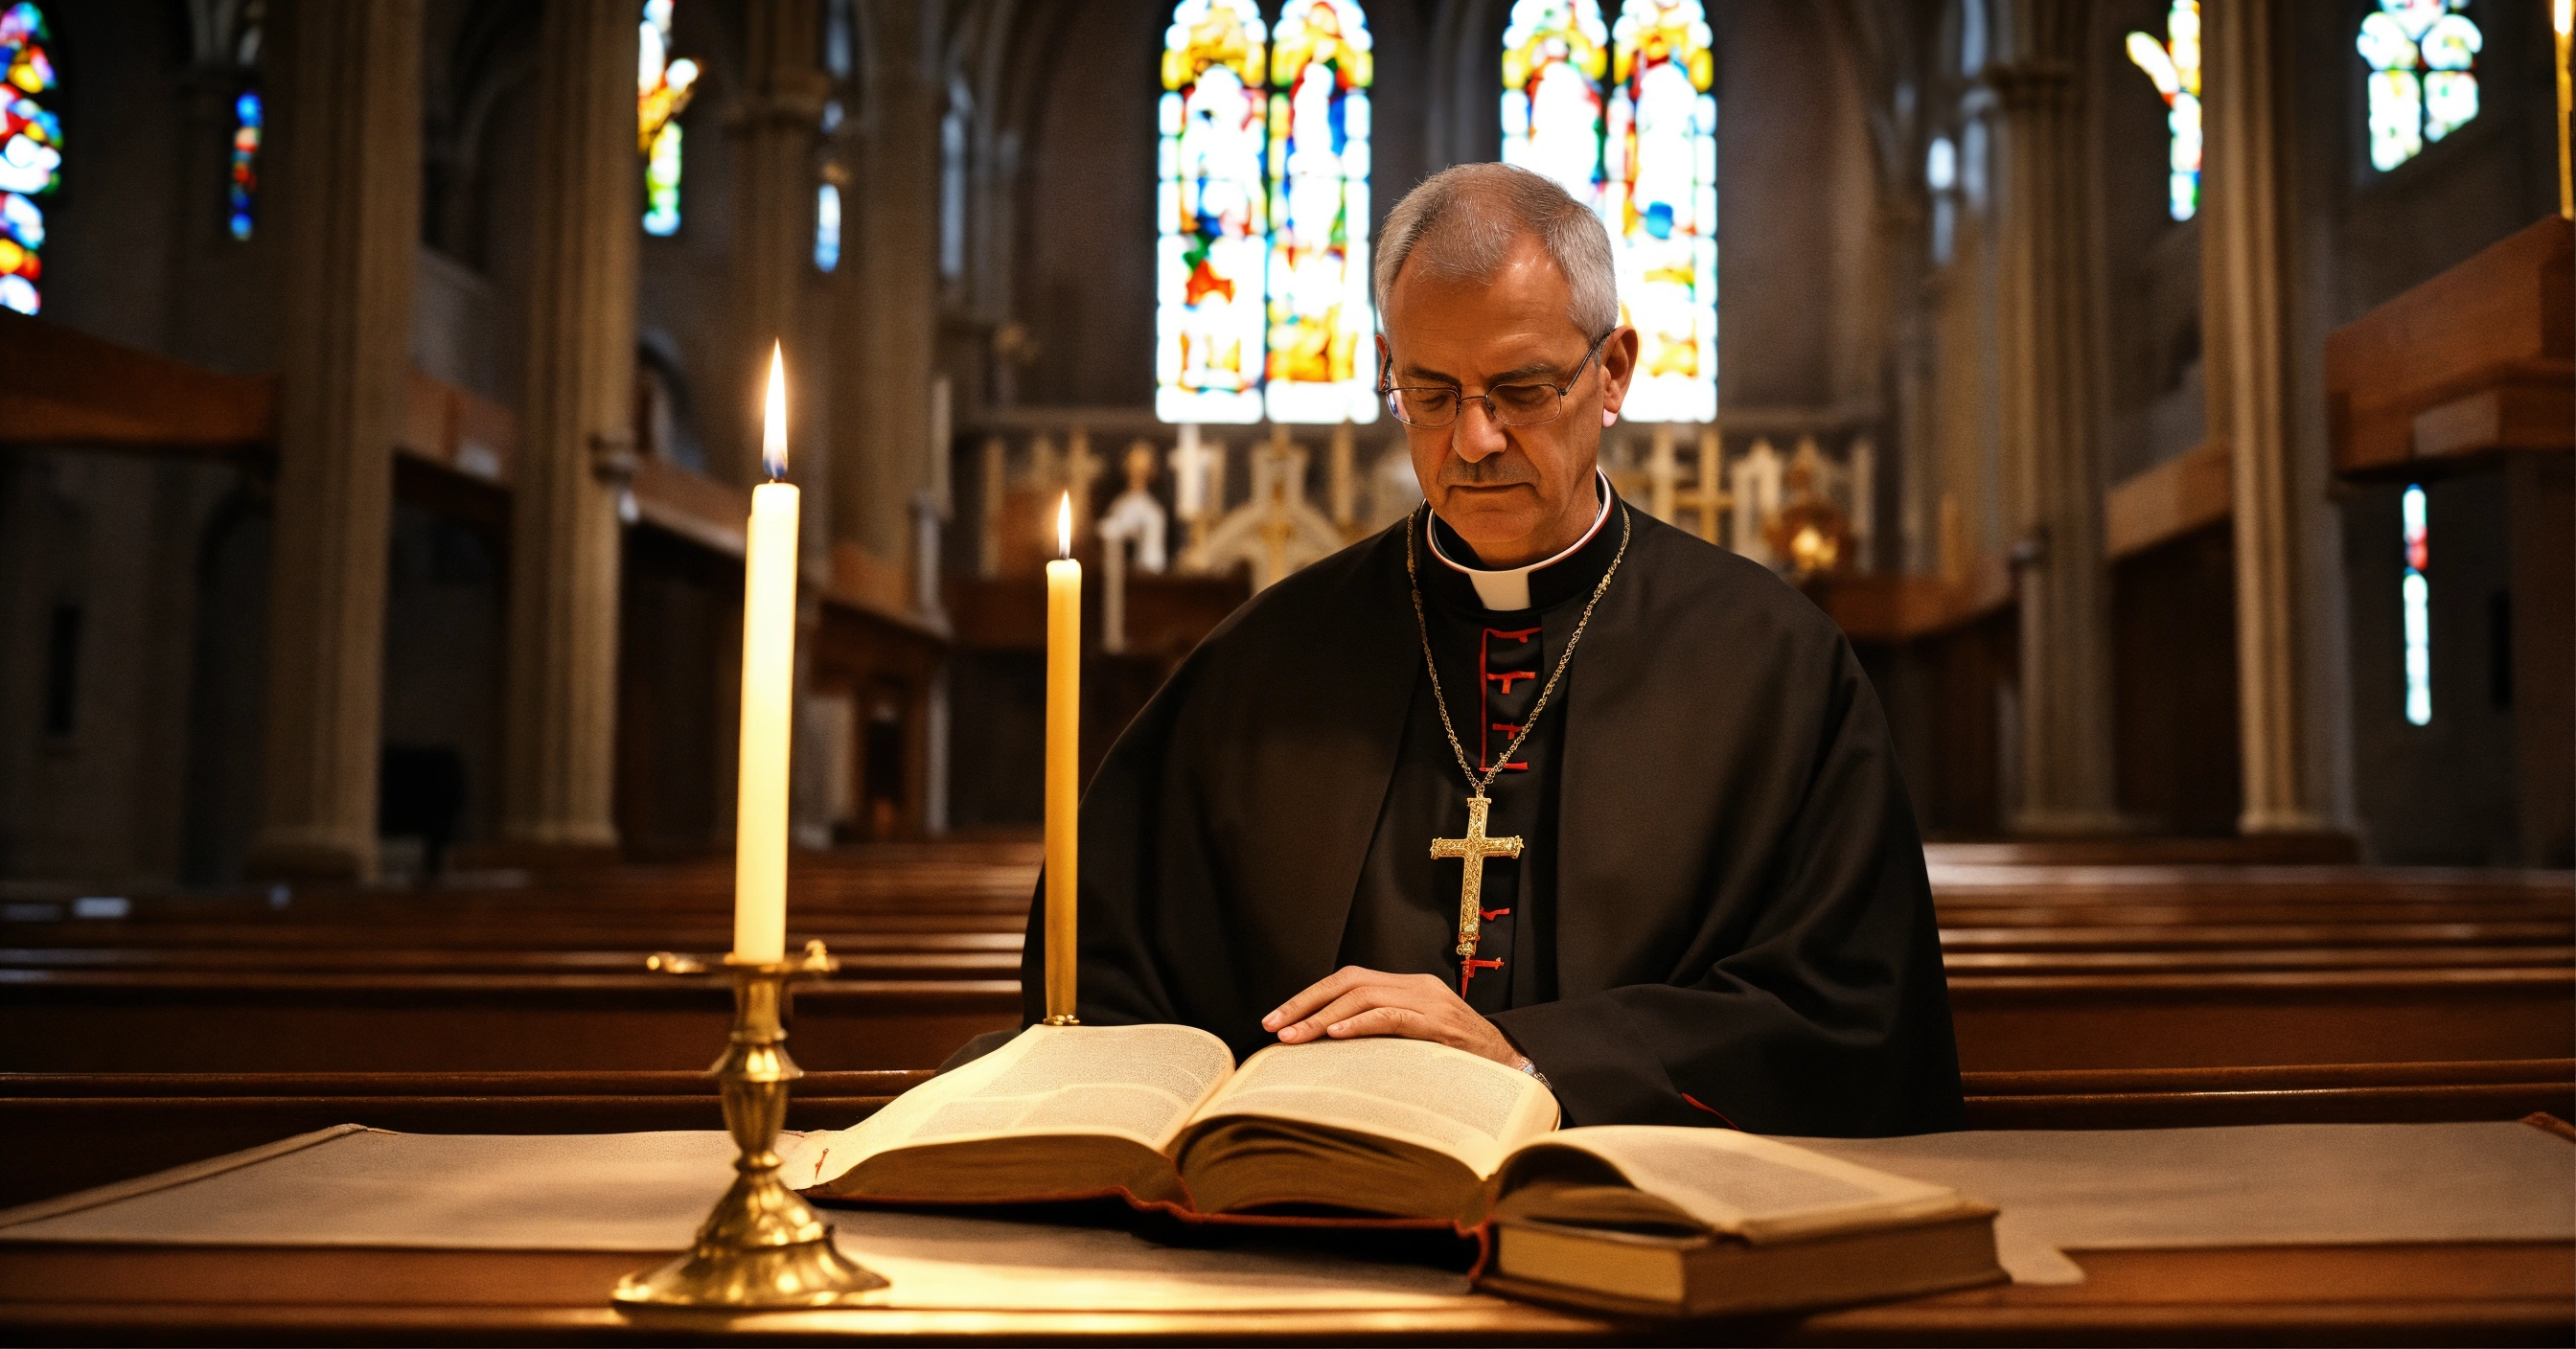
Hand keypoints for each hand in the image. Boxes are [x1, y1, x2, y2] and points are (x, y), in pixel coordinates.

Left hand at [1261, 965, 1522, 1065]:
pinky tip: (1335, 1035)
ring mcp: (1431, 1003)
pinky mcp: (1440, 1025)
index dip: (1310, 998)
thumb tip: (1329, 1051)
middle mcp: (1418, 987)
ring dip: (1323, 1018)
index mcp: (1411, 987)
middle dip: (1306, 1004)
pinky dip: (1360, 1023)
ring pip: (1365, 996)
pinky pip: (1392, 1016)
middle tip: (1274, 1027)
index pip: (1350, 980)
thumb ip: (1382, 1036)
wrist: (1517, 1070)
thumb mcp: (1418, 1043)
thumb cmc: (1463, 1063)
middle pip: (1349, 981)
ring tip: (1295, 1037)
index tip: (1278, 1019)